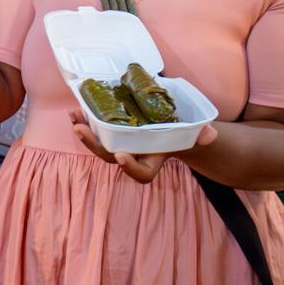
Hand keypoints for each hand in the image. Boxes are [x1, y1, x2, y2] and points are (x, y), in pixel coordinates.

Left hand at [69, 108, 217, 182]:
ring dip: (84, 131)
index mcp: (152, 160)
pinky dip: (85, 120)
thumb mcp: (193, 133)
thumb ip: (200, 135)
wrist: (170, 127)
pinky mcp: (111, 131)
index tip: (123, 156)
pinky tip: (75, 110)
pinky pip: (95, 129)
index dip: (131, 168)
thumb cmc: (181, 134)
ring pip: (98, 144)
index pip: (141, 174)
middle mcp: (132, 155)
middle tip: (82, 131)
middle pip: (110, 157)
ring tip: (74, 117)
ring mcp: (119, 144)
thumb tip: (209, 134)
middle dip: (95, 146)